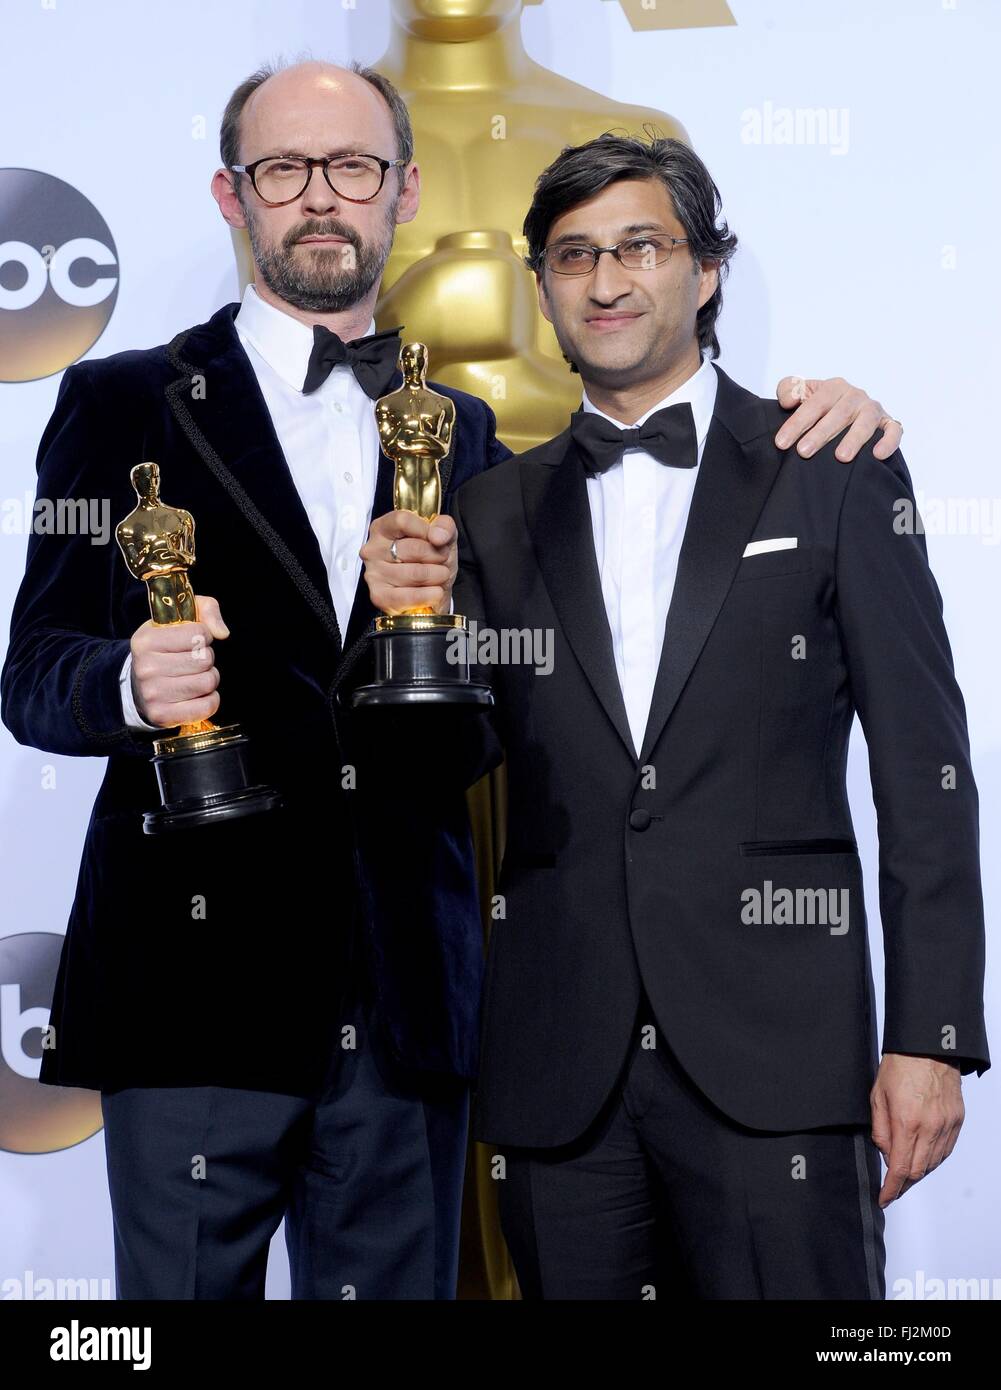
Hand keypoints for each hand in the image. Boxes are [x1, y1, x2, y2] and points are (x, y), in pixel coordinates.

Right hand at [129, 593, 227, 726]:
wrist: (137, 686)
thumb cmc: (165, 649)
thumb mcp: (179, 619)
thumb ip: (206, 609)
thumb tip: (222, 632)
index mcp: (146, 640)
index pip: (197, 634)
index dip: (203, 636)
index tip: (192, 641)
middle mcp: (146, 667)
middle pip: (204, 659)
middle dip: (206, 659)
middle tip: (193, 661)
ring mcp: (152, 694)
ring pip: (208, 682)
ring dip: (208, 679)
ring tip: (194, 676)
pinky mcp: (162, 715)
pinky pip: (207, 706)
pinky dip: (210, 700)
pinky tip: (196, 694)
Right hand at [360, 510, 455, 615]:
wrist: (430, 592)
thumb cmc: (431, 560)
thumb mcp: (442, 536)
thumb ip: (444, 526)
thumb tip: (438, 536)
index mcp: (383, 528)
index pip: (402, 521)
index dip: (426, 530)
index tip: (437, 540)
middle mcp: (373, 549)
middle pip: (412, 548)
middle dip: (437, 556)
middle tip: (442, 561)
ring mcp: (374, 574)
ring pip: (415, 573)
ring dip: (437, 576)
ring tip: (439, 576)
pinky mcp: (379, 597)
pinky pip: (410, 596)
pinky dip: (430, 594)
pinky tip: (436, 591)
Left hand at [774, 376, 902, 461]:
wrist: (846, 415)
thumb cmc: (820, 408)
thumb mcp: (802, 394)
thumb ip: (789, 389)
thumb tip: (788, 401)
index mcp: (833, 388)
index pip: (813, 404)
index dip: (796, 423)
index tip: (781, 443)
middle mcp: (854, 396)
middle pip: (838, 414)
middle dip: (820, 434)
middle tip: (804, 452)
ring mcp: (872, 409)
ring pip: (866, 421)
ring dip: (854, 439)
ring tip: (841, 457)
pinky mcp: (889, 423)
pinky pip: (894, 430)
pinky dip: (888, 441)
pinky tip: (877, 455)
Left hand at [870, 1053, 964, 1206]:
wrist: (927, 1048)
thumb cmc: (900, 1067)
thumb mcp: (877, 1096)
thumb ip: (880, 1129)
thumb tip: (885, 1153)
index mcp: (906, 1122)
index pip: (899, 1168)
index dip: (891, 1189)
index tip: (884, 1198)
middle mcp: (930, 1128)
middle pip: (918, 1171)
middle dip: (903, 1184)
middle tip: (892, 1187)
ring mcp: (946, 1125)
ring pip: (933, 1164)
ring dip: (918, 1172)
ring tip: (905, 1173)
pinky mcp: (957, 1121)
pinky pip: (946, 1151)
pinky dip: (934, 1160)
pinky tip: (923, 1158)